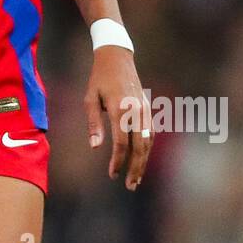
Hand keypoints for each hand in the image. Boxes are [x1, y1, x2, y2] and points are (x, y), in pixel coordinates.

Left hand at [84, 46, 152, 190]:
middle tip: (130, 186)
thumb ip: (94, 123)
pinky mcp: (148, 108)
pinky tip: (142, 159)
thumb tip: (95, 147)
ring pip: (148, 141)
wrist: (117, 57)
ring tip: (137, 178)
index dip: (117, 161)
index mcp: (120, 109)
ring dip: (144, 161)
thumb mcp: (90, 99)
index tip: (112, 174)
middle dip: (135, 168)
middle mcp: (136, 111)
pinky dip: (147, 148)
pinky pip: (151, 132)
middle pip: (139, 146)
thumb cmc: (99, 78)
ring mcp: (145, 109)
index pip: (121, 142)